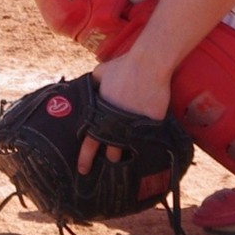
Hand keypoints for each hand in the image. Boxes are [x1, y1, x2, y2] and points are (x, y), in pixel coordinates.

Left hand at [77, 56, 169, 173]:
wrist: (148, 65)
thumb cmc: (122, 66)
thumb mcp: (100, 73)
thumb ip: (94, 84)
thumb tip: (89, 87)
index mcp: (102, 113)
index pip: (91, 141)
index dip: (86, 157)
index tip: (82, 169)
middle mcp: (116, 124)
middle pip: (111, 151)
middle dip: (109, 160)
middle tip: (107, 169)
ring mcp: (135, 127)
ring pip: (129, 149)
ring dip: (126, 156)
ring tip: (125, 166)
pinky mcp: (152, 125)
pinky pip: (147, 140)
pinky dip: (145, 145)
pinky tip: (145, 154)